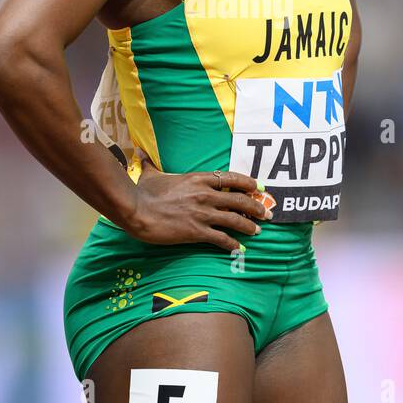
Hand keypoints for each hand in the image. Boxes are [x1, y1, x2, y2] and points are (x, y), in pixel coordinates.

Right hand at [122, 161, 271, 251]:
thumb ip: (150, 165)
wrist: (135, 210)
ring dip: (249, 226)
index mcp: (197, 179)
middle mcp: (205, 194)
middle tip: (267, 214)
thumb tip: (141, 154)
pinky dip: (233, 244)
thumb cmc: (142, 193)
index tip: (258, 187)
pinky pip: (221, 238)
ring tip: (258, 231)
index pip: (230, 178)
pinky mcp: (197, 231)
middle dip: (256, 207)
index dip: (248, 183)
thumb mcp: (150, 175)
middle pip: (239, 199)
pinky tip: (239, 248)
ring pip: (235, 219)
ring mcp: (202, 213)